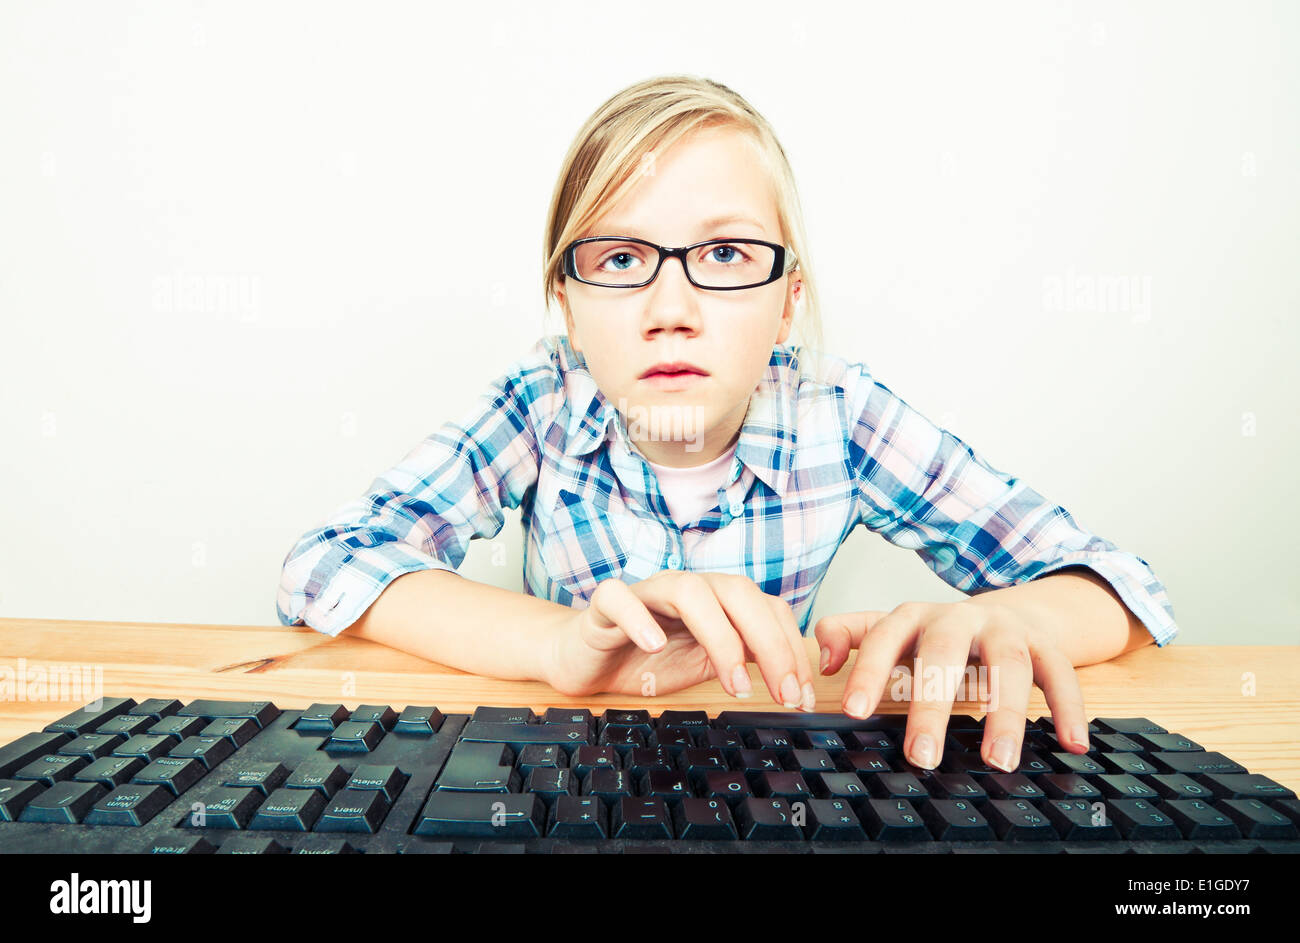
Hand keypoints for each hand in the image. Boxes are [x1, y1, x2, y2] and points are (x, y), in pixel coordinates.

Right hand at [544, 570, 815, 708]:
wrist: (582, 660)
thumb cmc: (643, 661)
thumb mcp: (702, 666)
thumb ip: (741, 661)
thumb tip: (791, 682)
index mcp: (716, 601)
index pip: (767, 608)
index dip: (791, 649)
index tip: (802, 696)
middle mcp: (686, 589)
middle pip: (738, 592)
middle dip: (769, 643)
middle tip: (784, 693)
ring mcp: (646, 593)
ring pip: (689, 591)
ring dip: (720, 636)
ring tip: (733, 681)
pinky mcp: (604, 605)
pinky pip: (620, 598)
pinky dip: (639, 617)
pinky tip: (654, 645)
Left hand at [814, 599, 1090, 771]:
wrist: (1007, 612)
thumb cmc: (936, 636)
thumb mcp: (891, 632)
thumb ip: (848, 637)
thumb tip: (823, 664)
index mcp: (914, 616)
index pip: (884, 638)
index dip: (869, 671)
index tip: (855, 711)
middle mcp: (960, 617)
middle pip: (945, 653)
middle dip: (933, 704)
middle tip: (922, 756)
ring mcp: (1005, 629)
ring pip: (1009, 663)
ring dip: (1005, 713)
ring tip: (998, 761)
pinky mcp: (1046, 644)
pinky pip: (1061, 673)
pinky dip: (1068, 708)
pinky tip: (1072, 743)